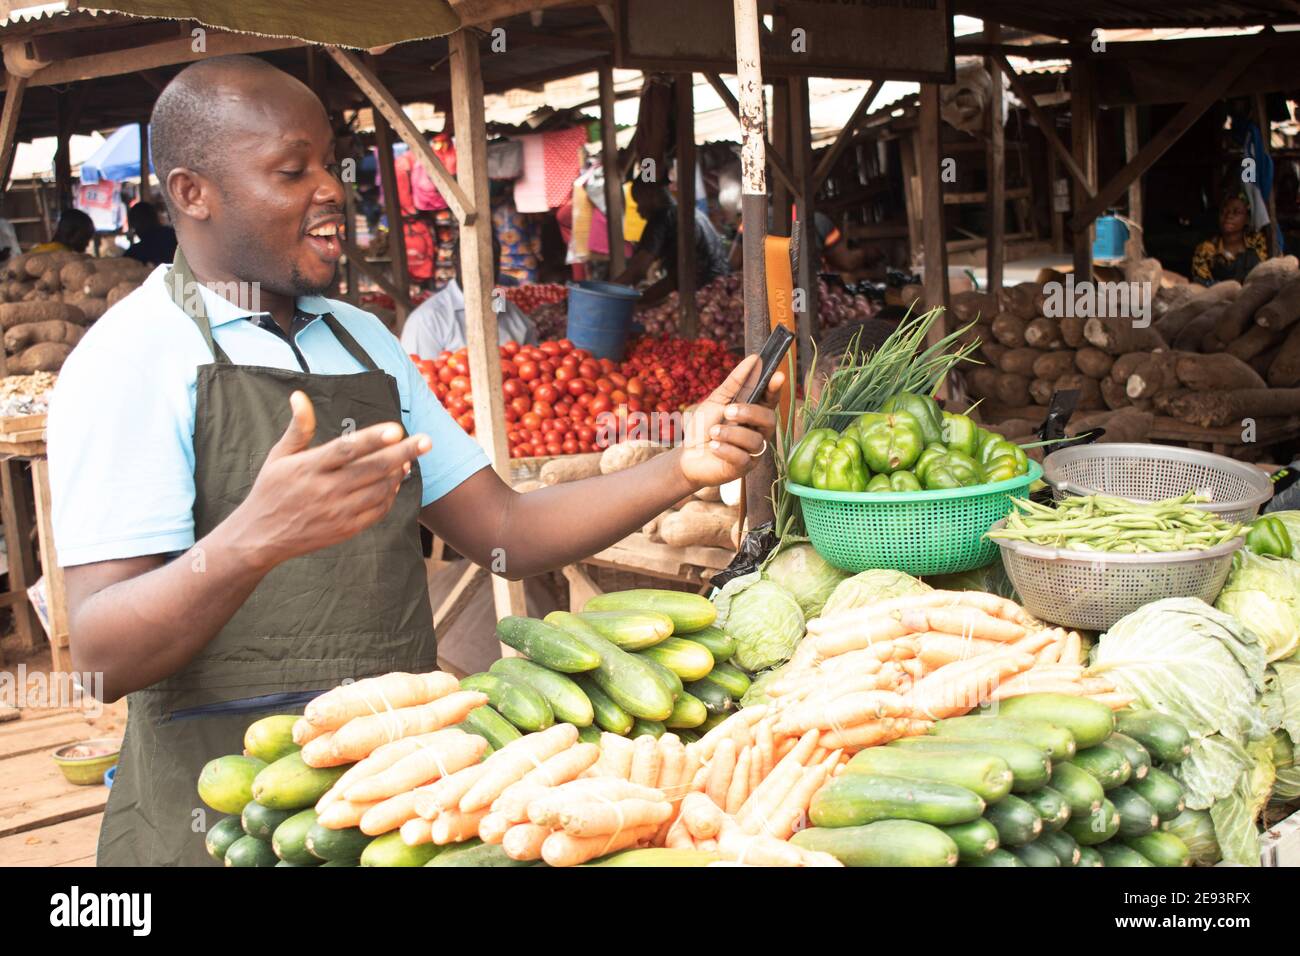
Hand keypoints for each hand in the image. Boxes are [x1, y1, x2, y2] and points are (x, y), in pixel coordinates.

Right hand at [233, 391, 430, 568]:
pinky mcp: (345, 529)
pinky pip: (377, 511)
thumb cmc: (271, 490)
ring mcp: (337, 512)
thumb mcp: (279, 456)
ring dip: (398, 473)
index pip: (346, 450)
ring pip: (379, 490)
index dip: (372, 439)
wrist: (261, 537)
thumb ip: (298, 428)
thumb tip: (299, 396)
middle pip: (372, 469)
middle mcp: (325, 490)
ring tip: (408, 458)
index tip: (397, 429)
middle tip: (427, 441)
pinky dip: (390, 495)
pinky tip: (394, 482)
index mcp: (308, 468)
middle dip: (403, 454)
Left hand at [679, 354, 783, 487]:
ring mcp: (753, 451)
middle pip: (769, 419)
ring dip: (731, 434)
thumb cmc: (704, 427)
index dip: (776, 388)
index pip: (771, 399)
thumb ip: (735, 382)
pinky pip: (743, 458)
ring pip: (755, 440)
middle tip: (728, 412)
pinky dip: (725, 450)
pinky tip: (714, 448)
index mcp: (754, 413)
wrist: (687, 456)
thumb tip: (754, 359)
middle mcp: (758, 431)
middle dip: (749, 413)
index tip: (777, 376)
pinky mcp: (744, 468)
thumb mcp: (716, 401)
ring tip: (713, 433)